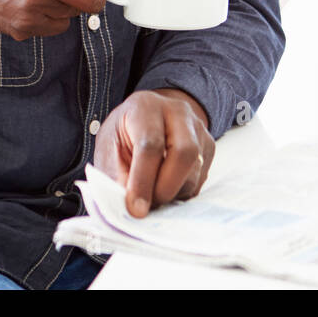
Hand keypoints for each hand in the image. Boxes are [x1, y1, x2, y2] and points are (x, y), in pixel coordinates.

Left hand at [94, 89, 214, 216]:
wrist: (146, 119)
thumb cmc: (124, 135)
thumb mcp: (109, 149)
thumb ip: (116, 176)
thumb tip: (132, 208)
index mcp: (146, 107)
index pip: (150, 145)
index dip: (143, 181)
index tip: (136, 209)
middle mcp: (178, 112)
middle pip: (184, 153)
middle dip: (165, 188)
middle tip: (148, 206)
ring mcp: (198, 129)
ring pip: (195, 171)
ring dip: (173, 194)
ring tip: (152, 195)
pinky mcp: (209, 147)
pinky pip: (200, 180)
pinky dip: (181, 193)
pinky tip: (164, 188)